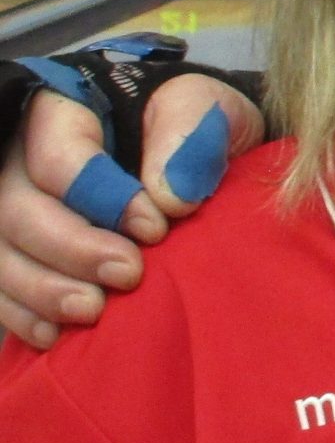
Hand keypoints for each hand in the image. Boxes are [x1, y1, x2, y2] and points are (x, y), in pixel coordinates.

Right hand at [0, 76, 263, 348]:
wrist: (188, 149)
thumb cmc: (191, 124)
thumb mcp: (206, 108)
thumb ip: (190, 139)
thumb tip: (168, 199)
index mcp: (62, 111)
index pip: (56, 155)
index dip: (99, 195)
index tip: (154, 228)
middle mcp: (18, 158)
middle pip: (16, 209)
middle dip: (69, 248)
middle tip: (127, 275)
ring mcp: (9, 207)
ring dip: (41, 289)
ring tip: (91, 310)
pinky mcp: (14, 251)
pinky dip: (21, 314)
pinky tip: (56, 334)